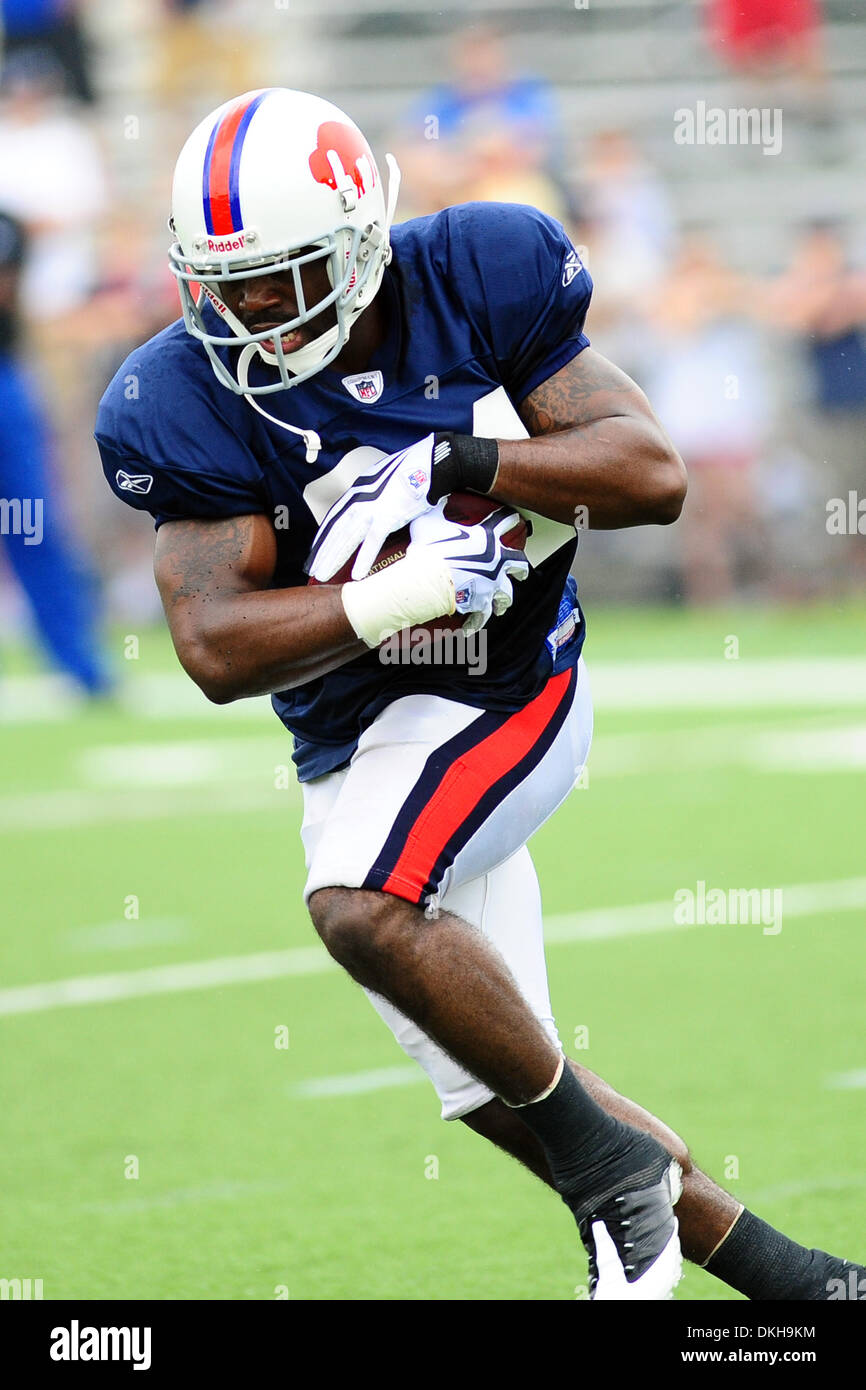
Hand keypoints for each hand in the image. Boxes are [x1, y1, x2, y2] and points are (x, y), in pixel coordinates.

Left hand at [307, 435, 437, 582]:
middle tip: (312, 570)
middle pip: (335, 530)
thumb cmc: (412, 472)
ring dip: (333, 558)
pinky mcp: (388, 516)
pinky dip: (364, 558)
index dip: (323, 537)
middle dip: (322, 552)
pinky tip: (357, 574)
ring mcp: (372, 508)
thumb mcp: (383, 481)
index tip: (316, 552)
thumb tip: (373, 511)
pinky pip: (373, 541)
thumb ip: (374, 496)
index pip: (334, 518)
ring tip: (322, 575)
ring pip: (347, 537)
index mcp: (358, 491)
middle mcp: (359, 499)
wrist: (430, 463)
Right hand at [409, 500, 528, 631]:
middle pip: (518, 564)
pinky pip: (481, 617)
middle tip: (519, 571)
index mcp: (486, 538)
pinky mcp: (482, 603)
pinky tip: (470, 629)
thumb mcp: (429, 523)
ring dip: (503, 600)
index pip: (504, 523)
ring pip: (507, 595)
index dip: (510, 519)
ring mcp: (492, 584)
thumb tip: (436, 498)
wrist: (427, 579)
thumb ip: (437, 512)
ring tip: (500, 604)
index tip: (515, 519)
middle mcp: (496, 561)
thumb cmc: (428, 549)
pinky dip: (475, 624)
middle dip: (520, 568)